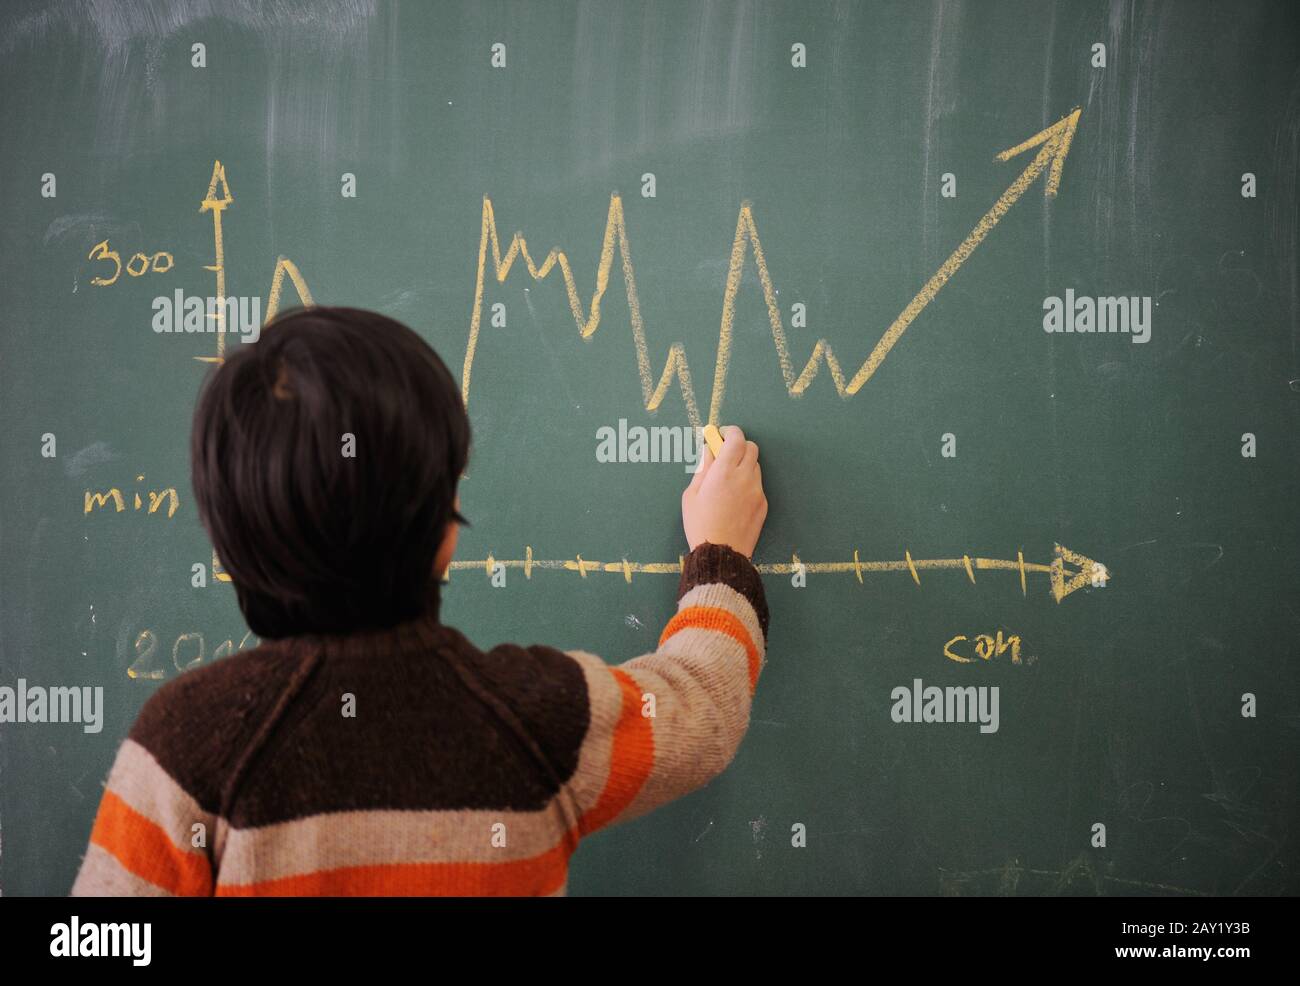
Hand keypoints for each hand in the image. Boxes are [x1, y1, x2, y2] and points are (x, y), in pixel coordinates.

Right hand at [681, 425, 767, 556]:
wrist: (722, 553)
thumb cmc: (700, 524)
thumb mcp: (691, 494)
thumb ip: (702, 468)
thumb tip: (708, 450)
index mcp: (723, 472)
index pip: (736, 439)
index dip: (730, 432)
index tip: (721, 435)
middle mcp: (744, 477)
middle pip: (751, 448)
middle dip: (738, 446)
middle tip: (724, 454)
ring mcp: (757, 491)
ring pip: (755, 466)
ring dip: (743, 464)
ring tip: (728, 480)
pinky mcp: (763, 504)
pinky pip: (757, 484)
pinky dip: (748, 483)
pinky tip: (735, 498)